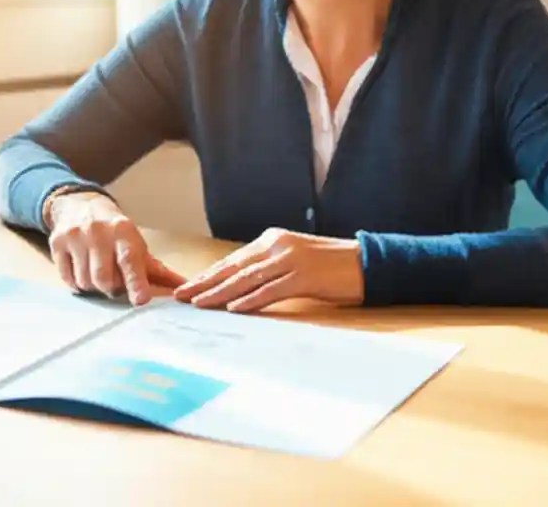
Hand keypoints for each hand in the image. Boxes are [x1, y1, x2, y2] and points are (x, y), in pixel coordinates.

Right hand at [46, 192, 186, 305]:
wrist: (79, 204)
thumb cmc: (114, 232)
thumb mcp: (136, 244)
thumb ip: (158, 270)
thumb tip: (183, 288)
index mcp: (123, 230)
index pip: (130, 260)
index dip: (136, 282)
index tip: (141, 300)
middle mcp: (98, 231)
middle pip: (104, 279)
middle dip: (112, 288)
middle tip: (115, 281)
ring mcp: (75, 236)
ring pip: (85, 282)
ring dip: (94, 286)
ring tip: (99, 272)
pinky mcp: (56, 242)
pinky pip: (68, 279)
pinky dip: (77, 282)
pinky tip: (82, 269)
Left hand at [173, 228, 363, 312]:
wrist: (366, 263)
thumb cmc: (330, 267)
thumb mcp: (294, 261)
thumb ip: (268, 269)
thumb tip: (240, 288)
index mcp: (272, 240)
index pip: (234, 260)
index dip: (209, 274)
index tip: (188, 286)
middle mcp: (277, 246)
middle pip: (233, 267)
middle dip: (205, 282)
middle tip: (181, 295)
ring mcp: (290, 260)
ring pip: (247, 278)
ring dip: (219, 292)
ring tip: (198, 303)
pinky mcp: (303, 276)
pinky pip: (271, 289)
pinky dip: (250, 299)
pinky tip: (233, 308)